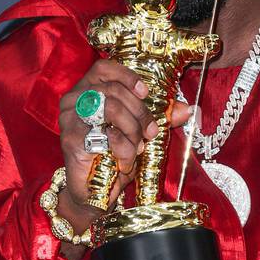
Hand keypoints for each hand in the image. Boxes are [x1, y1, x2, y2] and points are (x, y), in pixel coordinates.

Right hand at [56, 59, 191, 245]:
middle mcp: (74, 100)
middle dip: (140, 113)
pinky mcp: (72, 139)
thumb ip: (160, 117)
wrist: (92, 191)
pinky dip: (124, 151)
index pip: (104, 68)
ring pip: (112, 108)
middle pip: (114, 90)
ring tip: (137, 149)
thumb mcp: (138, 132)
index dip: (127, 76)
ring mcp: (70, 119)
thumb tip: (189, 109)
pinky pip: (109, 136)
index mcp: (86, 90)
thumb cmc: (112, 157)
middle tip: (151, 133)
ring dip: (133, 131)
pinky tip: (124, 163)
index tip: (145, 93)